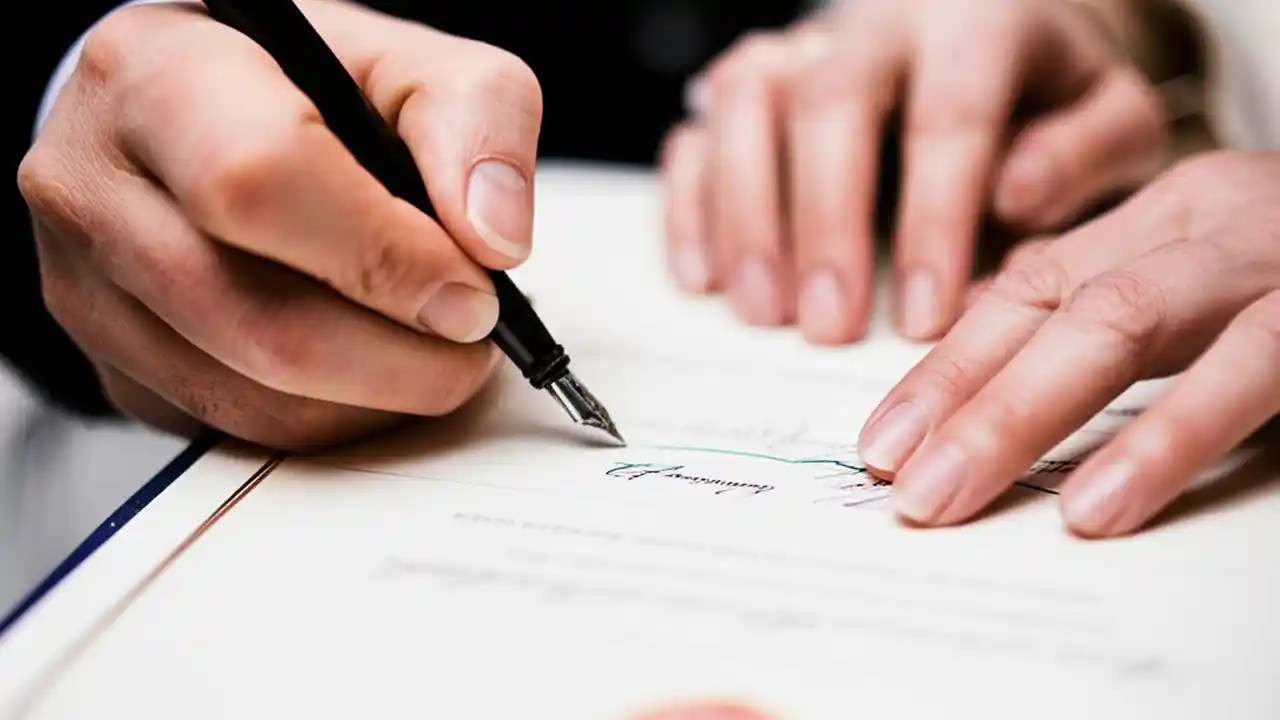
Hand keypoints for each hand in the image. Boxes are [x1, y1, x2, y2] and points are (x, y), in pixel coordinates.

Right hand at [19, 0, 542, 449]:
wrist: (192, 121)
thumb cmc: (294, 86)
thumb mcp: (403, 60)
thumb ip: (474, 118)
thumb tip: (492, 241)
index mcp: (153, 74)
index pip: (262, 180)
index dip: (386, 256)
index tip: (472, 292)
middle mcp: (92, 188)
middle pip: (261, 322)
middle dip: (405, 356)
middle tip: (473, 337)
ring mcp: (86, 293)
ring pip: (256, 399)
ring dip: (380, 398)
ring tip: (431, 347)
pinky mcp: (115, 371)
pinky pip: (242, 433)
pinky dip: (335, 419)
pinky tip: (369, 368)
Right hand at [661, 0, 1167, 343]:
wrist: (989, 30)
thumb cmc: (1051, 96)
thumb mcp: (1112, 116)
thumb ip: (1086, 152)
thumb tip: (1014, 198)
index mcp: (976, 21)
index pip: (948, 116)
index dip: (932, 219)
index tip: (923, 319)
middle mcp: (875, 25)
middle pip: (828, 103)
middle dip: (823, 223)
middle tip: (827, 330)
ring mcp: (800, 49)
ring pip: (745, 102)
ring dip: (744, 213)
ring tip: (760, 313)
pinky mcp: (748, 84)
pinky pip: (696, 129)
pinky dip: (690, 204)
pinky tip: (703, 278)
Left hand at [857, 150, 1279, 536]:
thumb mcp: (1219, 286)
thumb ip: (1124, 318)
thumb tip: (1002, 374)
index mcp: (1170, 218)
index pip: (1031, 288)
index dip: (948, 369)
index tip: (883, 444)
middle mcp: (1208, 226)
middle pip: (1054, 305)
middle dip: (958, 398)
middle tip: (895, 489)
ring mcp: (1271, 260)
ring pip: (1120, 323)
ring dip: (1015, 416)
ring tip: (944, 499)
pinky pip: (1248, 367)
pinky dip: (1164, 439)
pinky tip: (1095, 506)